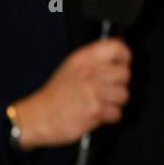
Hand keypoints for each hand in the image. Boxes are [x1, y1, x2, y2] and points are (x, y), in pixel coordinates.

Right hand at [13, 38, 131, 149]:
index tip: (124, 63)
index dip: (125, 56)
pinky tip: (96, 113)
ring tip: (99, 103)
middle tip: (107, 90)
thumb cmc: (55, 95)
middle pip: (125, 73)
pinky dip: (109, 117)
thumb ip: (94, 61)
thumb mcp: (71, 68)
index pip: (116, 47)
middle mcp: (89, 72)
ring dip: (114, 102)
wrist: (38, 117)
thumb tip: (120, 59)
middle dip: (120, 84)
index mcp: (83, 58)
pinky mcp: (95, 110)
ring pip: (124, 95)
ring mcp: (93, 91)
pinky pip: (117, 113)